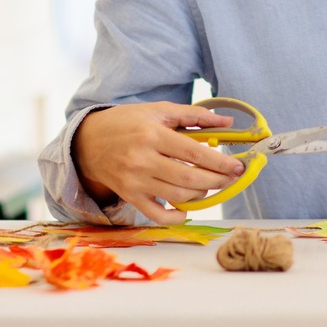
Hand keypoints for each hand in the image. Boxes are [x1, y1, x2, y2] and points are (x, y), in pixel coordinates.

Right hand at [71, 101, 246, 224]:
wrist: (88, 142)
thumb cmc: (127, 122)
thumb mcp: (158, 110)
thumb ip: (194, 115)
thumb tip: (227, 121)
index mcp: (152, 134)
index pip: (193, 153)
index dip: (220, 161)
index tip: (238, 166)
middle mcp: (143, 160)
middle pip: (189, 177)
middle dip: (217, 179)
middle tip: (232, 176)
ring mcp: (135, 182)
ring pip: (177, 195)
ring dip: (201, 193)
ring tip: (211, 184)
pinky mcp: (130, 197)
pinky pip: (157, 214)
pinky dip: (176, 215)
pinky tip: (187, 207)